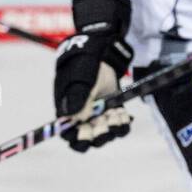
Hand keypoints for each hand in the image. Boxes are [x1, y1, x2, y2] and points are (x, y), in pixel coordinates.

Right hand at [54, 0, 132, 152]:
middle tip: (104, 122)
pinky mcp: (113, 111)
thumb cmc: (84, 63)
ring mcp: (99, 115)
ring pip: (106, 135)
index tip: (86, 131)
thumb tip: (70, 118)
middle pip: (89, 140)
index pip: (67, 135)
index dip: (76, 139)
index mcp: (67, 110)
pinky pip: (120, 126)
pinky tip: (124, 113)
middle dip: (97, 135)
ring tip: (115, 113)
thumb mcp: (79, 79)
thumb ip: (77, 98)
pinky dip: (123, 123)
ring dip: (112, 128)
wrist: (102, 51)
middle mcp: (82, 116)